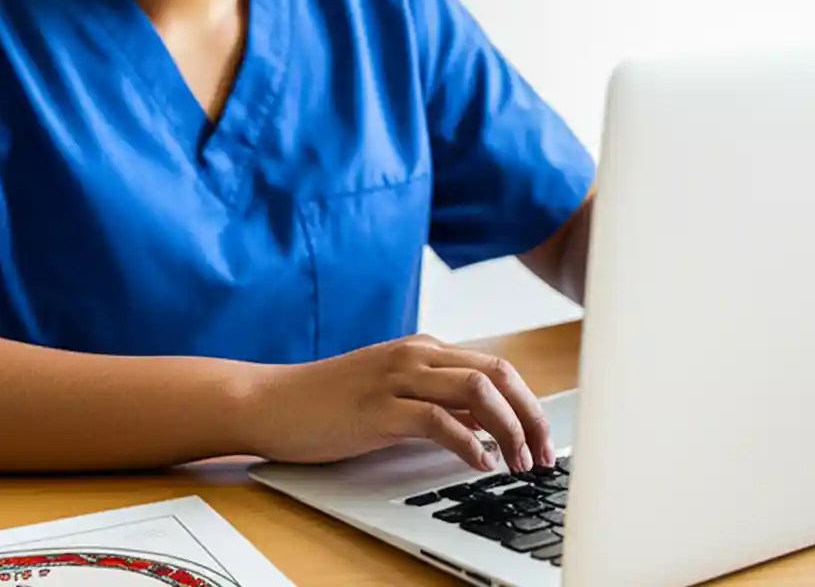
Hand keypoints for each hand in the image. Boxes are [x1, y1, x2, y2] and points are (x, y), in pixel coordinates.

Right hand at [240, 334, 554, 471]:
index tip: (542, 439)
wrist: (271, 402)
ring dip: (508, 430)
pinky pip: (439, 421)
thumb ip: (440, 402)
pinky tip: (479, 464)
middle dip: (530, 416)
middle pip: (498, 375)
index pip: (497, 368)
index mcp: (425, 349)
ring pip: (477, 392)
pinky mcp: (379, 408)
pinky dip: (469, 444)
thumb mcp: (394, 394)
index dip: (528, 404)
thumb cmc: (330, 403)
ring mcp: (398, 378)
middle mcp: (417, 355)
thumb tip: (488, 426)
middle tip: (543, 455)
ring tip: (517, 463)